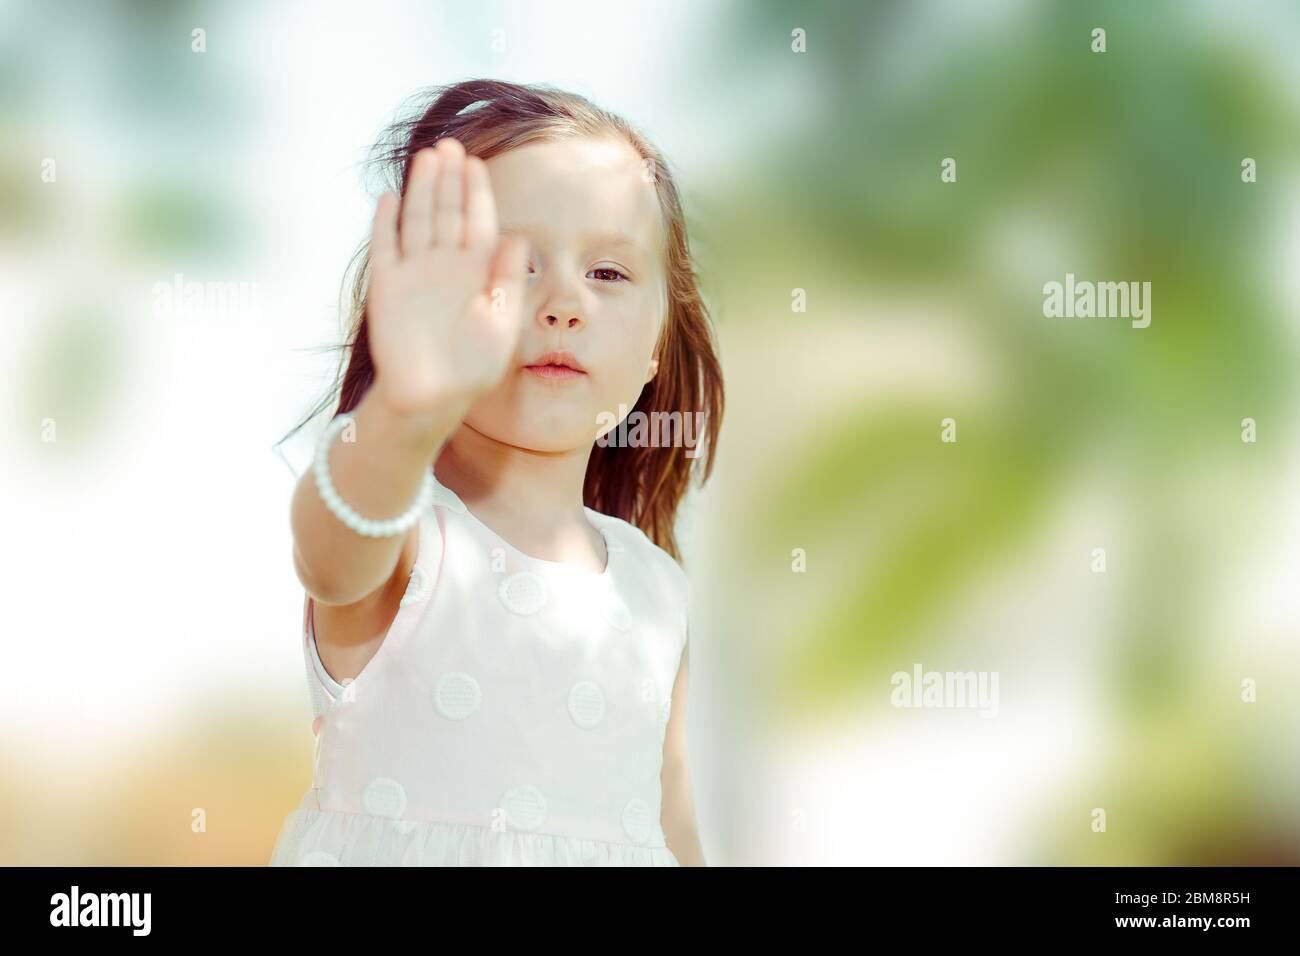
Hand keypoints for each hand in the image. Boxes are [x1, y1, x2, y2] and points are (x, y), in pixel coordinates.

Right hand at [365, 137, 529, 416]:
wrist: (432, 400)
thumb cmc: (473, 370)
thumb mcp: (503, 324)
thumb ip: (508, 281)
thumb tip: (519, 237)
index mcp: (476, 274)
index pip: (477, 223)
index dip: (476, 193)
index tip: (477, 163)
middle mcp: (445, 267)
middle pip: (446, 212)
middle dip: (449, 180)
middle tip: (450, 145)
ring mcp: (415, 274)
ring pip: (418, 220)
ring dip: (421, 189)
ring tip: (427, 157)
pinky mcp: (387, 288)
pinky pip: (385, 247)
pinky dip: (386, 222)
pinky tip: (390, 196)